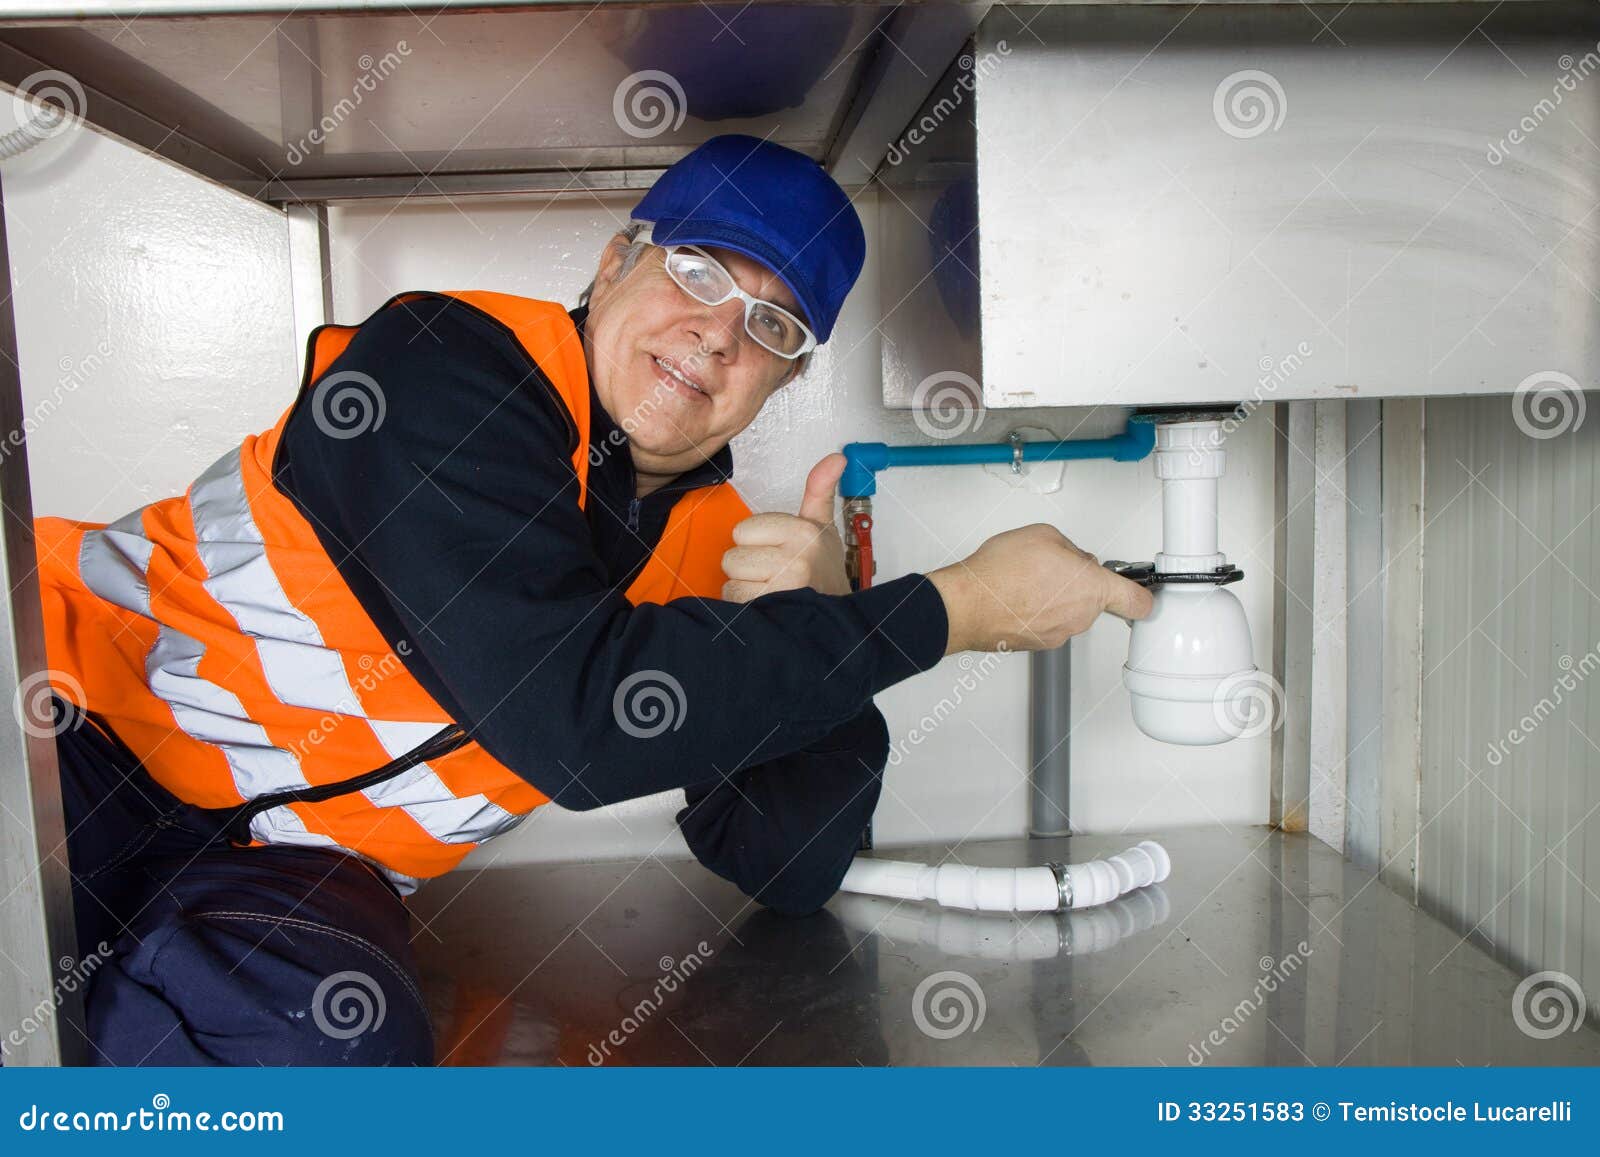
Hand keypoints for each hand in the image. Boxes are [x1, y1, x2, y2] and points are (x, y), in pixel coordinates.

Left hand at [721, 453, 851, 601]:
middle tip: (772, 574)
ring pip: (732, 583)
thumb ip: (820, 489)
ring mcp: (787, 586)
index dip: (754, 543)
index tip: (776, 551)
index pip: (742, 531)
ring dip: (745, 590)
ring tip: (770, 590)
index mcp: (803, 531)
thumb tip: (836, 458)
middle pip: (732, 559)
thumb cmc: (824, 571)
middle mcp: (797, 558)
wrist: (839, 613)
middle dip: (747, 569)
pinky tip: (767, 605)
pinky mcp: (776, 609)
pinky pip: (736, 603)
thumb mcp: (822, 526)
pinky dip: (746, 608)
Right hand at [926, 523, 1153, 653]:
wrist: (967, 605)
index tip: (1147, 591)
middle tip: (1055, 568)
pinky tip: (1017, 596)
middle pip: (1096, 600)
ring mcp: (1060, 633)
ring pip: (1070, 611)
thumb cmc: (1000, 574)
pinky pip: (1048, 622)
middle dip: (1080, 583)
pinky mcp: (1039, 643)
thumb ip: (1070, 547)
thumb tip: (1071, 557)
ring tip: (1027, 581)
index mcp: (1092, 588)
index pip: (1138, 601)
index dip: (1145, 595)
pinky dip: (1038, 610)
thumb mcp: (1043, 535)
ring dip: (1056, 597)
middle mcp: (1081, 616)